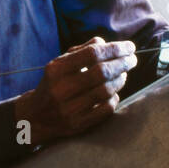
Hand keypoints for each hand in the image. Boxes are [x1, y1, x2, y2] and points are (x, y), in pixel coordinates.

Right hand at [14, 37, 137, 145]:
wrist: (36, 117)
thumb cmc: (53, 84)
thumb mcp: (59, 65)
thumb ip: (81, 51)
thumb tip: (105, 43)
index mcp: (56, 70)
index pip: (92, 54)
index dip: (115, 49)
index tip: (129, 47)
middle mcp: (61, 89)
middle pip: (102, 72)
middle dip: (122, 63)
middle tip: (132, 59)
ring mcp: (69, 109)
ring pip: (106, 91)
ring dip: (120, 80)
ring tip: (123, 74)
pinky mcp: (78, 124)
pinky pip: (105, 109)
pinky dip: (114, 98)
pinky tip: (114, 92)